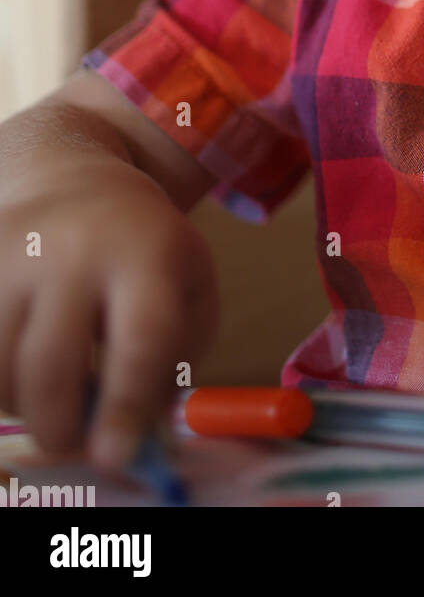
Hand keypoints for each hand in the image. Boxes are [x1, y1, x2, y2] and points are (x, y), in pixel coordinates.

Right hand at [0, 157, 218, 471]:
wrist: (77, 181)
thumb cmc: (146, 250)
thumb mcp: (190, 288)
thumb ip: (176, 363)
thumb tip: (136, 437)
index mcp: (147, 253)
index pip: (140, 340)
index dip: (126, 408)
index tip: (114, 457)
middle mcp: (75, 249)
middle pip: (52, 366)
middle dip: (62, 426)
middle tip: (74, 442)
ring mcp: (14, 255)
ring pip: (3, 370)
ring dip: (26, 406)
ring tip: (54, 391)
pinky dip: (0, 380)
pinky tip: (23, 367)